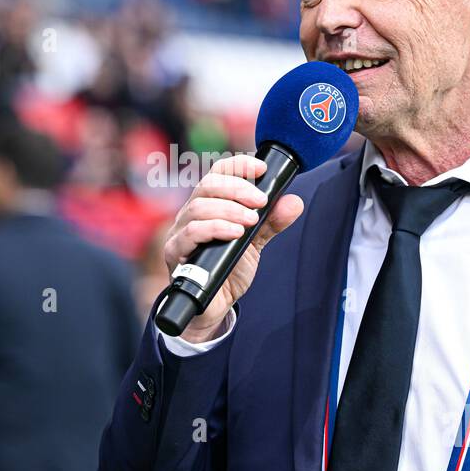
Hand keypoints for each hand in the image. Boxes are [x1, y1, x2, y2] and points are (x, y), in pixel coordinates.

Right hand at [162, 154, 303, 342]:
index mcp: (209, 204)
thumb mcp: (255, 243)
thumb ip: (271, 222)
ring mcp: (181, 232)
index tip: (261, 168)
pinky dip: (215, 228)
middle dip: (237, 189)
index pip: (218, 173)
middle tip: (261, 202)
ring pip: (198, 207)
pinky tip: (235, 233)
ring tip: (251, 221)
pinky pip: (191, 233)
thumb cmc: (229, 269)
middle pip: (207, 185)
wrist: (215, 305)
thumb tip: (294, 202)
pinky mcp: (175, 253)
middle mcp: (191, 214)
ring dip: (229, 209)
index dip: (238, 165)